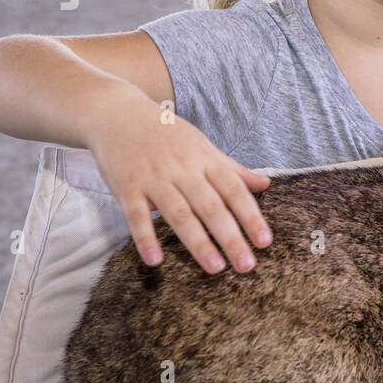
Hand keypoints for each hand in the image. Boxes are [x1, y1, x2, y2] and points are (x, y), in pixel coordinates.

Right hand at [85, 86, 272, 273]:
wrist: (117, 114)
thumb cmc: (166, 134)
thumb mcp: (202, 146)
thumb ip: (232, 169)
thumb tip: (266, 184)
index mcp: (204, 159)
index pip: (233, 190)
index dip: (250, 216)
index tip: (265, 241)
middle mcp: (182, 169)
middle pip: (210, 206)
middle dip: (230, 237)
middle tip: (246, 266)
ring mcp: (153, 178)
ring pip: (178, 213)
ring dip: (197, 242)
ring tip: (216, 268)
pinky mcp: (126, 187)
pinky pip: (136, 216)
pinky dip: (145, 238)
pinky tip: (155, 261)